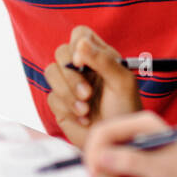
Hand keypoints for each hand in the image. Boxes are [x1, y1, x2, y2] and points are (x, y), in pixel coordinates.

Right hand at [43, 26, 141, 147]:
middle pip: (60, 52)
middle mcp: (82, 68)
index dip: (77, 43)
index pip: (80, 34)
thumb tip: (81, 42)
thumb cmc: (126, 111)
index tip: (82, 62)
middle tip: (88, 94)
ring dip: (68, 93)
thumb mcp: (122, 83)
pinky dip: (67, 109)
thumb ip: (103, 60)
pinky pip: (51, 97)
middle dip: (72, 76)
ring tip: (86, 109)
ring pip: (51, 72)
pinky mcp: (60, 104)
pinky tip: (84, 119)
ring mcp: (69, 85)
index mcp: (100, 57)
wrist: (117, 142)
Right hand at [84, 111, 176, 176]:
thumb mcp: (162, 169)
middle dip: (102, 175)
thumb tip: (102, 157)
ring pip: (106, 170)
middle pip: (102, 152)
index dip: (95, 151)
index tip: (95, 173)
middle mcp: (137, 139)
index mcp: (144, 125)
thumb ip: (130, 161)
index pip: (105, 132)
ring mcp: (136, 158)